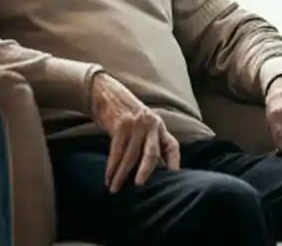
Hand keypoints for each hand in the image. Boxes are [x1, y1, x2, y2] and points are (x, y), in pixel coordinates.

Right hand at [89, 72, 179, 191]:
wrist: (107, 93)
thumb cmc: (126, 115)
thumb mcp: (143, 125)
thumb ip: (149, 142)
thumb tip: (153, 169)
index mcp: (159, 127)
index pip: (172, 146)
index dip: (174, 162)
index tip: (174, 178)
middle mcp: (151, 125)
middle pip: (152, 152)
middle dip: (146, 170)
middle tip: (140, 185)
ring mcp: (136, 125)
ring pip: (130, 156)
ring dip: (121, 174)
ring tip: (114, 189)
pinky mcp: (121, 125)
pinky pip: (116, 151)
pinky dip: (111, 167)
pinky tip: (108, 178)